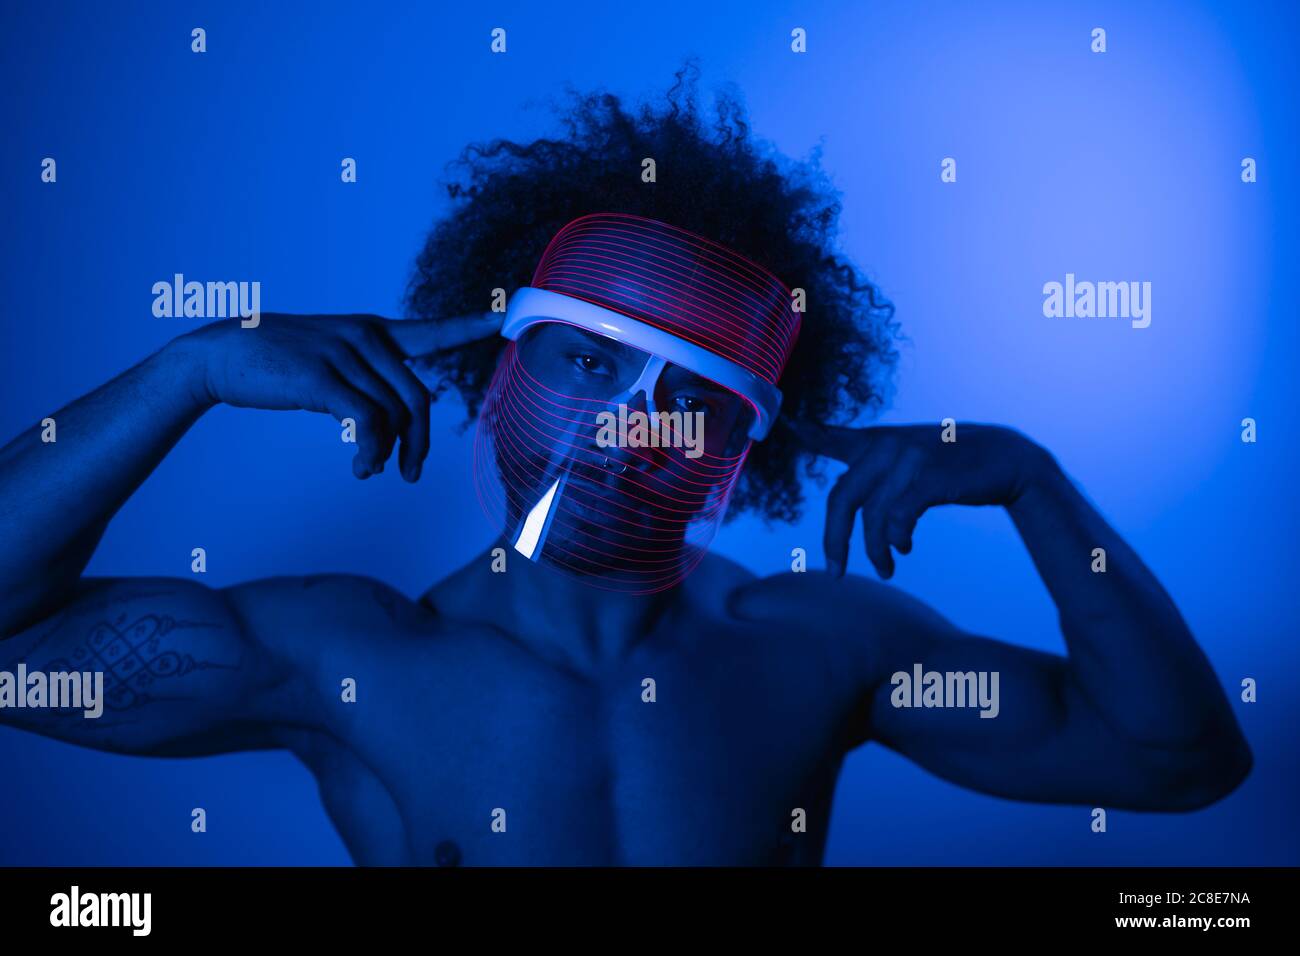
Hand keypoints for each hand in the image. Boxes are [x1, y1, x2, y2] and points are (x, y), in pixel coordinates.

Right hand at [174, 312, 500, 480]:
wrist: (217, 356)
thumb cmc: (274, 365)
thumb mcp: (327, 364)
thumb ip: (365, 386)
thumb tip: (390, 434)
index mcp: (370, 330)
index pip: (430, 331)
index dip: (468, 327)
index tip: (505, 316)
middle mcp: (364, 337)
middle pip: (418, 399)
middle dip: (418, 444)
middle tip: (408, 474)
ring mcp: (344, 354)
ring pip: (394, 416)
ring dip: (388, 454)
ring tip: (368, 470)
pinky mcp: (322, 378)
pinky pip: (368, 423)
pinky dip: (371, 451)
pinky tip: (362, 465)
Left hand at [789, 421, 1053, 578]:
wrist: (1009, 459)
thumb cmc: (954, 465)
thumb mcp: (911, 457)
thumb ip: (878, 468)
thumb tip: (861, 503)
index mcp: (877, 441)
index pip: (832, 438)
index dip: (808, 434)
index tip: (785, 426)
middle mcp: (886, 444)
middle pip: (841, 498)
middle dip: (835, 541)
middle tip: (835, 571)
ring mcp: (907, 457)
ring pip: (872, 516)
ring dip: (876, 550)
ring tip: (886, 567)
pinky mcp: (929, 475)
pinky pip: (898, 516)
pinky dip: (897, 538)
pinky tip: (904, 547)